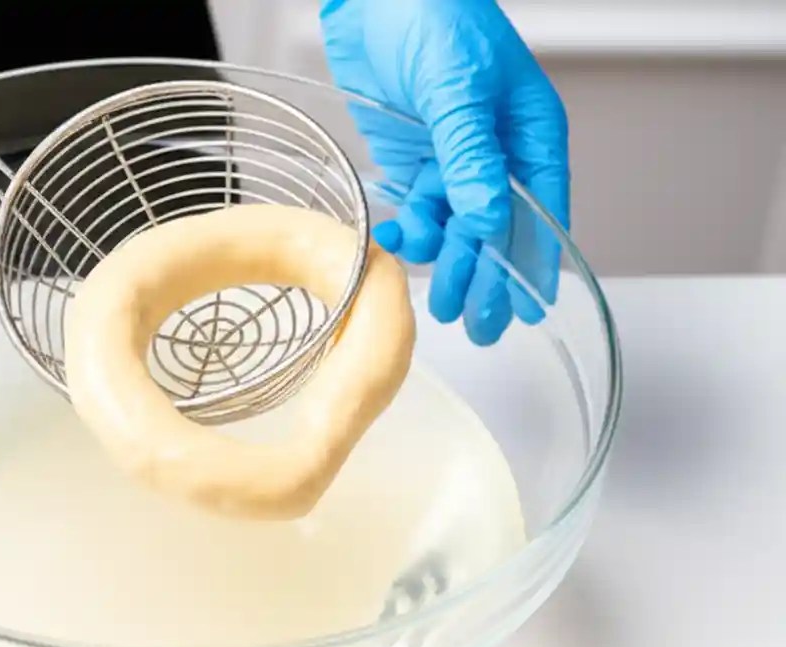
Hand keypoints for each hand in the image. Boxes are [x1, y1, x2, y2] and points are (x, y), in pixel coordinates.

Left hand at [320, 0, 567, 345]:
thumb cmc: (433, 13)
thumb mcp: (457, 86)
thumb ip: (470, 155)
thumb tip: (485, 219)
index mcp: (529, 131)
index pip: (541, 209)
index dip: (535, 260)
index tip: (528, 305)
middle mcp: (495, 152)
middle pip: (498, 228)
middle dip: (489, 277)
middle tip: (478, 324)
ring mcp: (451, 157)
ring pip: (457, 226)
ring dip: (448, 263)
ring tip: (440, 302)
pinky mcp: (410, 159)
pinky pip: (416, 208)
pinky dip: (408, 231)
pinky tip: (397, 246)